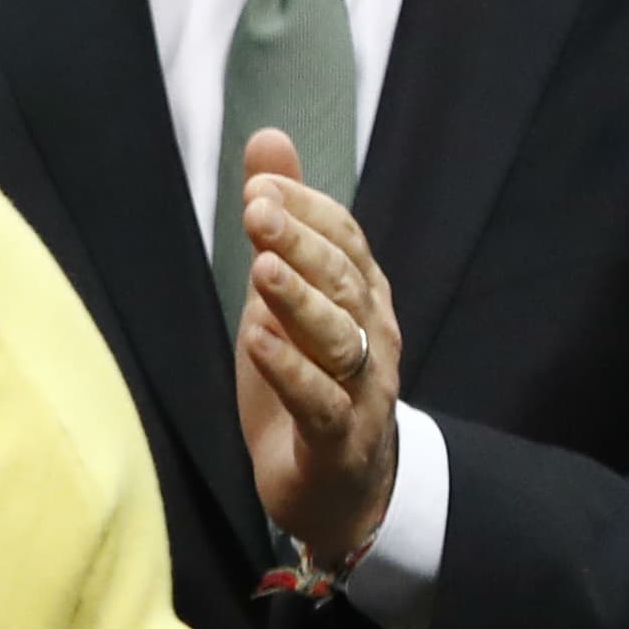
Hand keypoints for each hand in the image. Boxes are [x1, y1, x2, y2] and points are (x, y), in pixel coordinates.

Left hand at [231, 129, 402, 557]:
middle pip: (340, 280)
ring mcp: (362, 388)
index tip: (261, 184)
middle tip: (256, 210)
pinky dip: (290, 371)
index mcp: (362, 296)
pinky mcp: (339, 438)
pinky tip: (258, 341)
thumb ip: (282, 222)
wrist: (340, 487)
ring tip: (261, 270)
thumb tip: (269, 141)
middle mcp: (372, 335)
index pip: (345, 240)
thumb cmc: (309, 379)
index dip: (307, 211)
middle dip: (300, 242)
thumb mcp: (283, 294)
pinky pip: (320, 402)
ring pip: (337, 337)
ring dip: (299, 301)